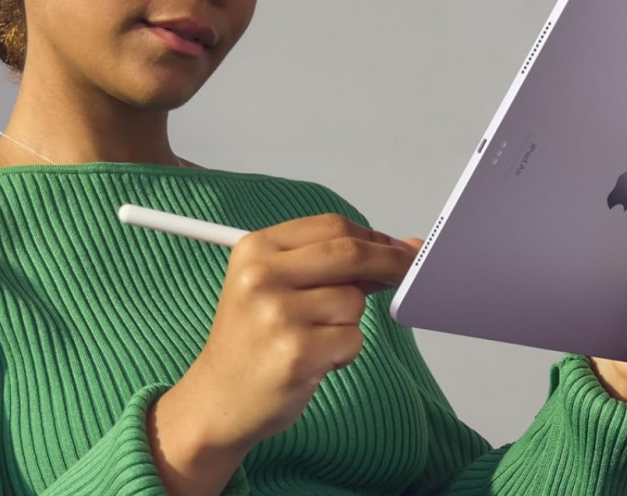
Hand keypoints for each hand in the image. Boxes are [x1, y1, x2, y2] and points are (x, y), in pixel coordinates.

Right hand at [154, 214, 420, 453]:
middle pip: (350, 253)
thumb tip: (401, 246)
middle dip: (390, 263)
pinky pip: (353, 338)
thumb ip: (333, 264)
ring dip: (349, 322)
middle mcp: (262, 276)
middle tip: (408, 272)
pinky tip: (314, 360)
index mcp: (256, 249)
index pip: (332, 227)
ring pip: (353, 301)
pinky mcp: (297, 352)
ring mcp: (278, 314)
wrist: (219, 400)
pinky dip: (345, 351)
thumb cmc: (253, 341)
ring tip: (314, 338)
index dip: (374, 236)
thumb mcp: (276, 287)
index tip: (397, 247)